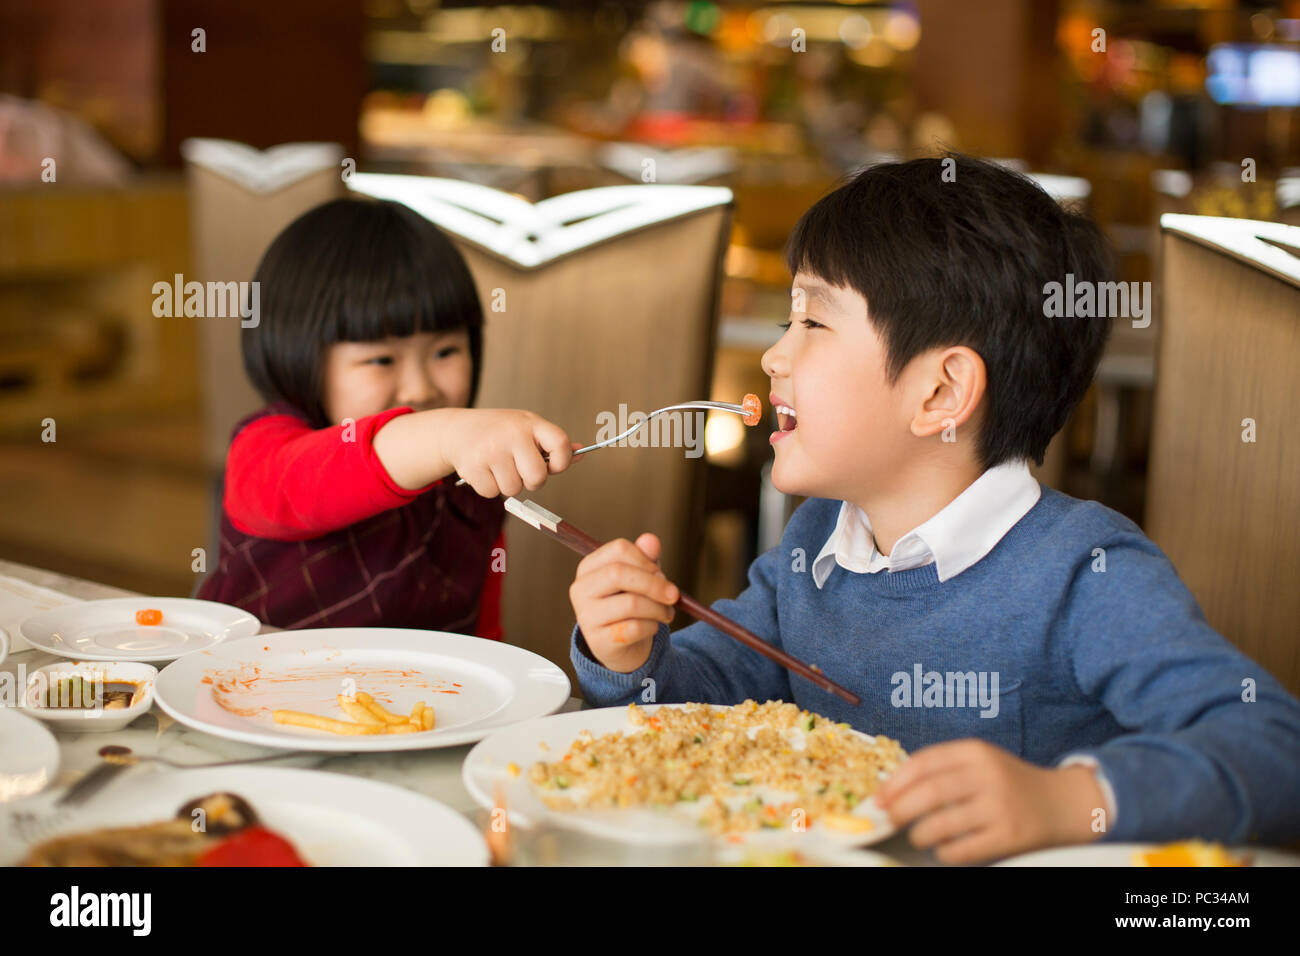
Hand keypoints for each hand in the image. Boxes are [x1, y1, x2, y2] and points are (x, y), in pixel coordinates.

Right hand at [374, 408, 576, 495]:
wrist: (456, 430)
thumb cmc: (499, 431)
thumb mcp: (526, 429)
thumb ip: (551, 443)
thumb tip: (581, 453)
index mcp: (530, 423)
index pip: (560, 444)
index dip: (562, 461)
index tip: (553, 465)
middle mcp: (512, 434)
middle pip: (537, 478)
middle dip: (531, 481)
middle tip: (520, 469)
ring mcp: (491, 450)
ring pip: (514, 489)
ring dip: (508, 484)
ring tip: (497, 466)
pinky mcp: (472, 466)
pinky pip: (493, 493)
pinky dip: (489, 487)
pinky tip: (483, 470)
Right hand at [569, 533, 679, 672]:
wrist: (621, 646)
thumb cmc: (630, 603)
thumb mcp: (640, 577)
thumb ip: (645, 558)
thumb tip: (651, 540)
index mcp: (589, 567)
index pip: (618, 549)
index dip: (646, 560)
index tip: (660, 573)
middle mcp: (581, 589)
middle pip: (619, 573)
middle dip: (654, 584)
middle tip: (674, 595)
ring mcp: (586, 616)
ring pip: (631, 603)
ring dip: (659, 609)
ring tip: (667, 613)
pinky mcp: (598, 641)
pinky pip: (634, 628)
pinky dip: (652, 627)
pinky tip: (652, 627)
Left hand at [874, 739, 1105, 863]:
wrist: (1065, 803)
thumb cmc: (1011, 784)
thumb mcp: (981, 763)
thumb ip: (944, 771)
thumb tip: (892, 792)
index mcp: (975, 752)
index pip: (923, 763)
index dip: (894, 782)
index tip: (878, 798)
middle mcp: (987, 775)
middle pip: (928, 793)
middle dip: (899, 810)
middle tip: (887, 821)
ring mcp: (1000, 806)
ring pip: (941, 824)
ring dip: (920, 835)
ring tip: (918, 837)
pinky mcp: (1010, 836)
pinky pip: (962, 850)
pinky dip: (945, 853)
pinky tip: (944, 850)